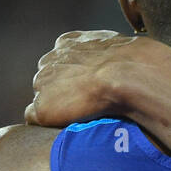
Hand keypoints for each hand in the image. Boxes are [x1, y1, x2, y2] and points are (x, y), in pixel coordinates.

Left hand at [26, 30, 168, 126]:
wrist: (130, 75)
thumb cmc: (136, 65)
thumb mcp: (125, 50)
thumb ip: (112, 57)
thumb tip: (130, 70)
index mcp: (68, 42)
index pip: (61, 61)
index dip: (75, 79)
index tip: (89, 90)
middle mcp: (51, 58)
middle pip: (48, 80)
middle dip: (62, 92)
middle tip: (86, 107)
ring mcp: (43, 82)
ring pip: (43, 99)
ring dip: (57, 109)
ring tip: (81, 119)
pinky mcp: (42, 106)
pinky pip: (34, 118)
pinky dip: (48, 125)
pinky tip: (67, 128)